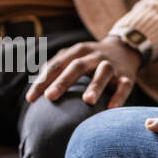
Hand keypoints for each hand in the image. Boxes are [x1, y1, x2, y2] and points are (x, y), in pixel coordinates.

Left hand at [26, 37, 141, 107]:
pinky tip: (111, 109)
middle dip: (63, 81)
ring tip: (87, 101)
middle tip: (50, 97)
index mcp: (77, 52)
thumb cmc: (90, 59)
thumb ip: (54, 69)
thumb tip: (34, 90)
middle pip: (77, 66)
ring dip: (95, 85)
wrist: (124, 48)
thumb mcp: (73, 57)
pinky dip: (119, 96)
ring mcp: (111, 65)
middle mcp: (93, 56)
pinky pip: (124, 86)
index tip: (31, 99)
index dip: (42, 82)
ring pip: (103, 73)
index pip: (56, 66)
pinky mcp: (127, 76)